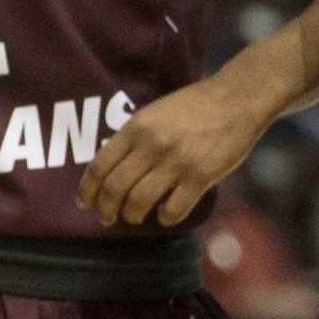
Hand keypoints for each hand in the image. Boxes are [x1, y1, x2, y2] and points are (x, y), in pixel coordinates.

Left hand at [77, 78, 266, 227]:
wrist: (234, 100)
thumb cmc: (192, 107)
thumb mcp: (152, 114)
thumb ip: (133, 138)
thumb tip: (112, 169)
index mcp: (134, 128)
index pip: (99, 165)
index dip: (87, 189)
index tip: (83, 203)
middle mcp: (150, 145)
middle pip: (115, 187)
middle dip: (106, 208)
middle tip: (106, 218)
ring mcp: (175, 162)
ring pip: (140, 200)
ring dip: (132, 215)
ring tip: (133, 218)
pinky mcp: (201, 176)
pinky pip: (175, 207)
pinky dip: (165, 217)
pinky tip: (164, 216)